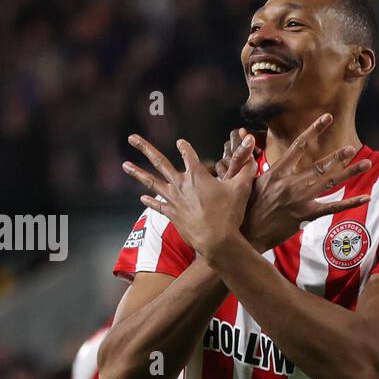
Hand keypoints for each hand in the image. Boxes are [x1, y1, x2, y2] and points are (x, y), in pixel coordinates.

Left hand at [123, 133, 258, 263]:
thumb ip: (246, 171)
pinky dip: (150, 201)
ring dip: (137, 172)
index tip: (181, 143)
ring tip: (125, 164)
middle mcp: (181, 183)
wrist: (217, 240)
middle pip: (159, 161)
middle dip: (145, 147)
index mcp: (196, 174)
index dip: (185, 147)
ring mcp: (173, 199)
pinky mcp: (172, 214)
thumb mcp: (241, 189)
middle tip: (132, 137)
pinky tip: (142, 197)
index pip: (188, 154)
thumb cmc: (229, 214)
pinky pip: (157, 205)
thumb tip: (253, 158)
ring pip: (151, 182)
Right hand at [239, 113, 372, 248]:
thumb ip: (248, 159)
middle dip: (338, 156)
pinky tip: (366, 197)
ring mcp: (300, 200)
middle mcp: (291, 183)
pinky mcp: (306, 215)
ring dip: (349, 172)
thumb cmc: (243, 207)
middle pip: (320, 165)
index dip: (314, 130)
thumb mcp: (244, 180)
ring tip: (365, 164)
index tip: (327, 117)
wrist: (246, 234)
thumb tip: (246, 138)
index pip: (299, 145)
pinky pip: (333, 206)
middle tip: (352, 147)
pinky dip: (351, 202)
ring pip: (330, 182)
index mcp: (277, 171)